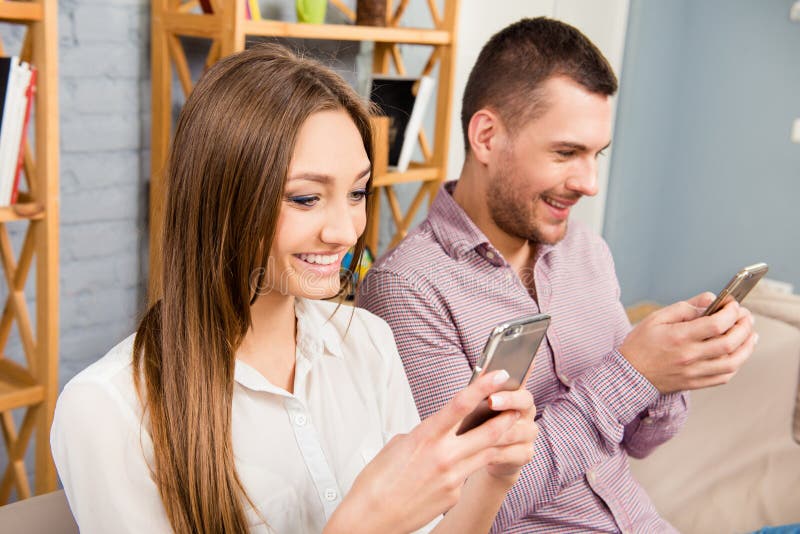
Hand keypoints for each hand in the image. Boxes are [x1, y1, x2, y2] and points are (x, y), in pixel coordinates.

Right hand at [325, 370, 534, 533]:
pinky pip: (468, 474)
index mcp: (426, 437)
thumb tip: (438, 432)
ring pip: (487, 453)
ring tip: (510, 428)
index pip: (461, 404)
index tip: (498, 374)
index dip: (483, 386)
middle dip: (507, 416)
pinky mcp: (454, 495)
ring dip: (501, 439)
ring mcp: (453, 478)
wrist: (371, 517)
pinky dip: (471, 464)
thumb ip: (425, 434)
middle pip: (488, 431)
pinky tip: (463, 463)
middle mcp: (444, 456)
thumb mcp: (399, 444)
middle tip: (518, 405)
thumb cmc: (377, 481)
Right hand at [619, 292, 756, 392]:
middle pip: (729, 342)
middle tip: (745, 317)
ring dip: (746, 347)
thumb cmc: (641, 343)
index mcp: (679, 337)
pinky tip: (738, 353)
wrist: (629, 375)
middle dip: (744, 326)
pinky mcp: (696, 383)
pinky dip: (736, 364)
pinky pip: (724, 376)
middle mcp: (689, 356)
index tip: (733, 304)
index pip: (716, 324)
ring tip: (750, 334)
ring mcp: (694, 372)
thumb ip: (685, 307)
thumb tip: (711, 300)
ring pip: (732, 362)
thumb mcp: (657, 318)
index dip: (731, 312)